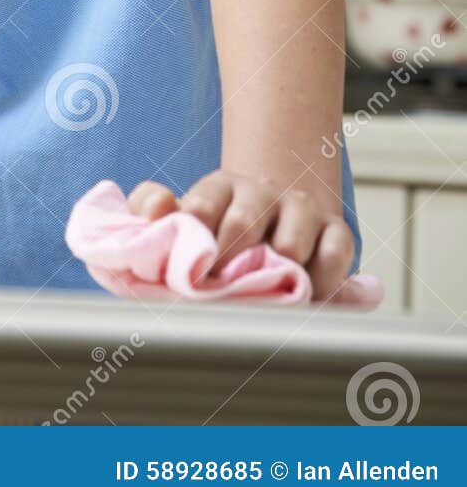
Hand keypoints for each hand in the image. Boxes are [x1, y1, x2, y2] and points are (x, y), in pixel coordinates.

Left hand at [127, 170, 355, 300]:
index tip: (190, 271)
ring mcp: (300, 209)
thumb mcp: (180, 214)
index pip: (200, 206)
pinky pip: (336, 255)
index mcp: (219, 187)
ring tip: (263, 299)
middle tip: (220, 293)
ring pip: (290, 244)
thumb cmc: (218, 229)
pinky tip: (308, 298)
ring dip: (277, 277)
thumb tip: (159, 207)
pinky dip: (325, 283)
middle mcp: (261, 192)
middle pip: (242, 225)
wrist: (273, 213)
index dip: (193, 239)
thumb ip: (150, 206)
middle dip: (228, 265)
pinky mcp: (336, 229)